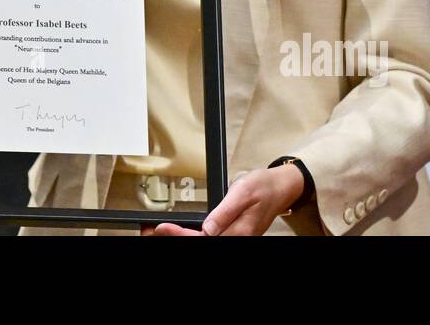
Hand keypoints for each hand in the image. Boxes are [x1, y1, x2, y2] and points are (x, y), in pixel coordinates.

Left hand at [142, 165, 302, 236]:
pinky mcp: (231, 233)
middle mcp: (234, 239)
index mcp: (238, 233)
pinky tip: (178, 230)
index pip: (203, 239)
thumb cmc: (263, 186)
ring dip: (180, 236)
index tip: (161, 228)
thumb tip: (207, 229)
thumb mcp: (243, 192)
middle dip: (174, 237)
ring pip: (201, 241)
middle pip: (199, 243)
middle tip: (148, 230)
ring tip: (157, 230)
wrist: (281, 187)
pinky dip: (190, 233)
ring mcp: (233, 237)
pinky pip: (208, 237)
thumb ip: (225, 212)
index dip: (180, 235)